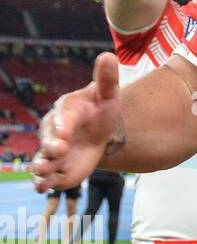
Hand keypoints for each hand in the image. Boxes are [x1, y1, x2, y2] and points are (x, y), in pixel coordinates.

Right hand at [31, 54, 122, 192]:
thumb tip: (108, 55)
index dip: (63, 126)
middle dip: (52, 146)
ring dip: (42, 166)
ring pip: (43, 159)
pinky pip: (47, 177)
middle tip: (60, 150)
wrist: (101, 131)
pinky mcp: (57, 168)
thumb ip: (107, 78)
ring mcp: (54, 152)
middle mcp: (54, 132)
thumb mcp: (108, 93)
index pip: (62, 118)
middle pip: (48, 140)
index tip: (66, 134)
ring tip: (42, 171)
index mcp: (66, 112)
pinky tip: (42, 188)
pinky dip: (43, 182)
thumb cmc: (101, 108)